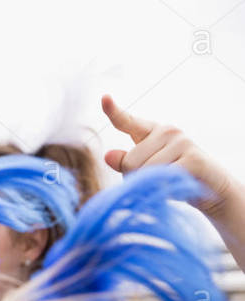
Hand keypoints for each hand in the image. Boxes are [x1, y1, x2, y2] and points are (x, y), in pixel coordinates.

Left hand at [101, 94, 238, 216]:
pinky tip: (176, 185)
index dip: (114, 111)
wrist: (209, 187)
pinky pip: (163, 178)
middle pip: (130, 162)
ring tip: (167, 183)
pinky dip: (164, 188)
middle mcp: (167, 131)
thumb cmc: (172, 177)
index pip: (128, 122)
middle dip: (136, 179)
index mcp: (152, 132)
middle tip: (156, 181)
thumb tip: (107, 155)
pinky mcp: (192, 158)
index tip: (104, 98)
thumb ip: (126, 163)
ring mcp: (181, 142)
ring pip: (144, 172)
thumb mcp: (145, 170)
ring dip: (150, 186)